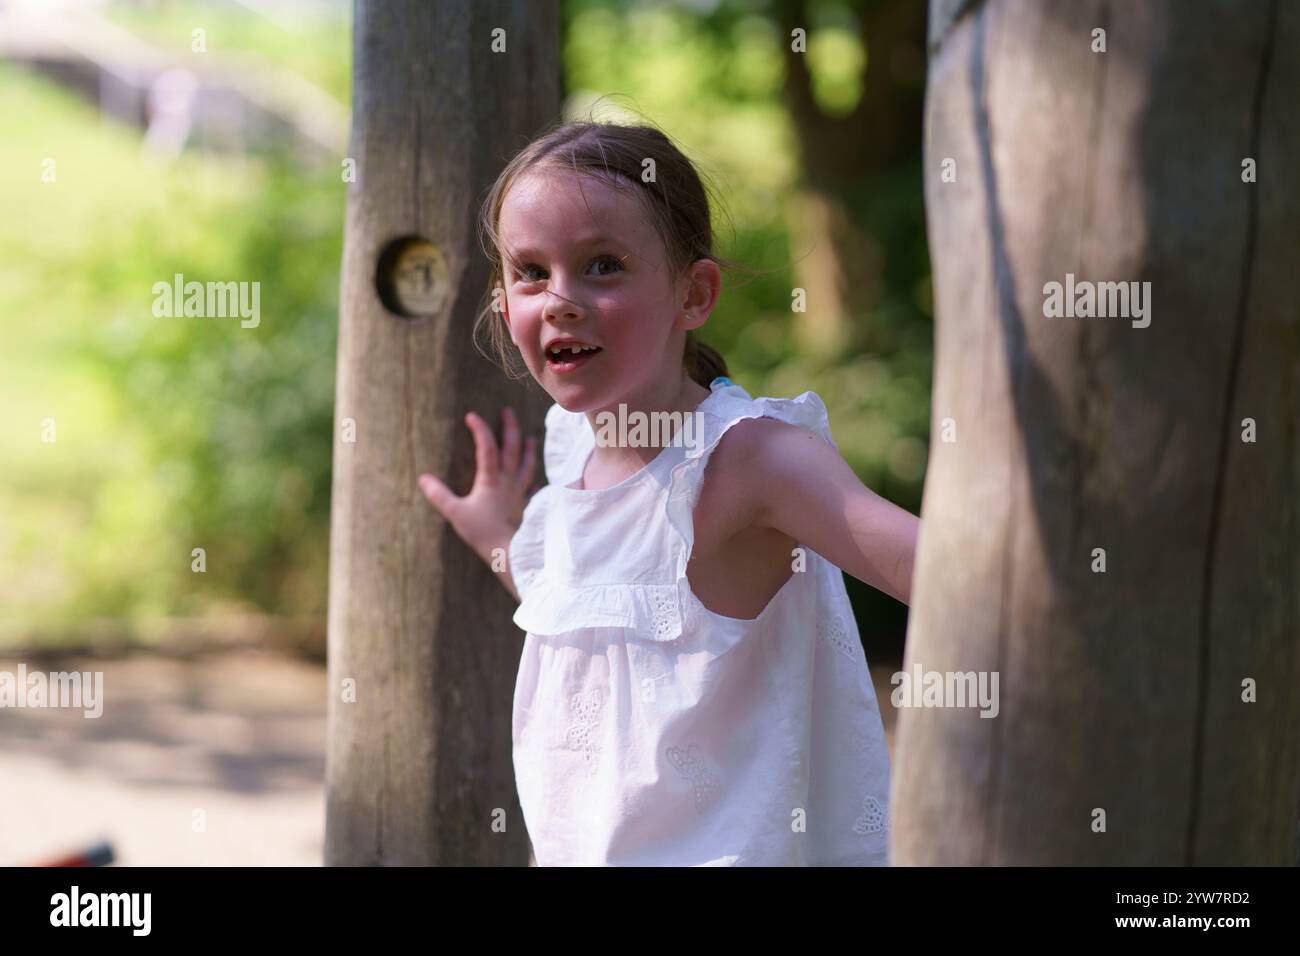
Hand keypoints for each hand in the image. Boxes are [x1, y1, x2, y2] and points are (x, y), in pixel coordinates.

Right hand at [417, 407, 538, 563]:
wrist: (510, 551)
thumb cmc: (483, 533)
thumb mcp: (456, 513)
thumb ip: (439, 495)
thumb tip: (423, 479)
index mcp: (491, 480)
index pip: (485, 447)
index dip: (479, 429)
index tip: (472, 415)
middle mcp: (508, 482)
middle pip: (511, 448)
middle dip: (509, 428)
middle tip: (508, 411)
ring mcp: (520, 492)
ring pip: (526, 465)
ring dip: (528, 449)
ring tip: (530, 437)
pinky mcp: (528, 506)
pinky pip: (533, 488)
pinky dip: (535, 480)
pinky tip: (537, 479)